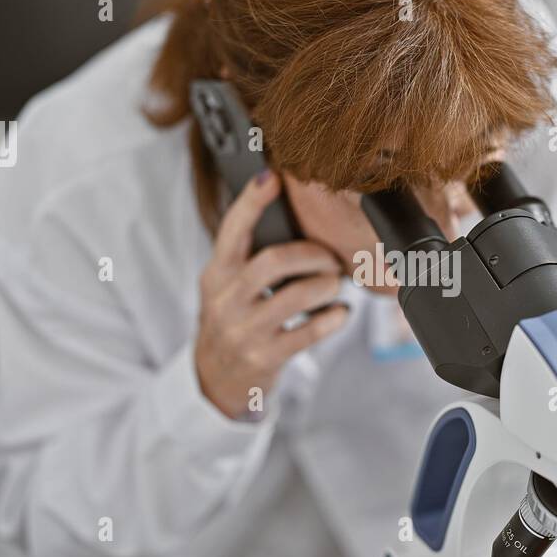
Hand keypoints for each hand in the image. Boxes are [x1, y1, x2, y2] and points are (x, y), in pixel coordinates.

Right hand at [194, 170, 348, 417]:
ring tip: (334, 285)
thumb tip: (288, 212)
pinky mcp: (265, 357)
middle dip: (312, 254)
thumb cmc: (233, 319)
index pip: (232, 231)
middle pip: (273, 261)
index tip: (273, 177)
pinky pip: (309, 332)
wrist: (216, 379)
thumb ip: (248, 256)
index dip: (252, 202)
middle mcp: (226, 300)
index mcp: (216, 274)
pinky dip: (333, 318)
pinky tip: (340, 313)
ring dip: (326, 285)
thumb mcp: (227, 286)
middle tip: (330, 258)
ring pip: (295, 296)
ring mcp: (244, 331)